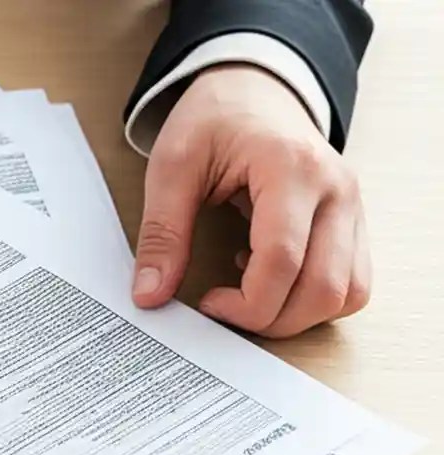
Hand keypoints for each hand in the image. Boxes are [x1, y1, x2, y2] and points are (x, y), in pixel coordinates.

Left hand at [131, 64, 369, 338]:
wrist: (253, 86)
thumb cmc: (215, 117)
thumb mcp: (172, 166)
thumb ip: (162, 233)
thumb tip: (149, 294)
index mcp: (292, 169)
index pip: (283, 260)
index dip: (245, 302)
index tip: (206, 303)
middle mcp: (337, 190)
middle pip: (323, 288)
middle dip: (270, 320)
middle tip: (223, 310)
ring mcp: (352, 206)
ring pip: (347, 293)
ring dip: (297, 315)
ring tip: (247, 294)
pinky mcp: (353, 221)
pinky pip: (352, 282)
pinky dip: (314, 298)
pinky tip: (271, 277)